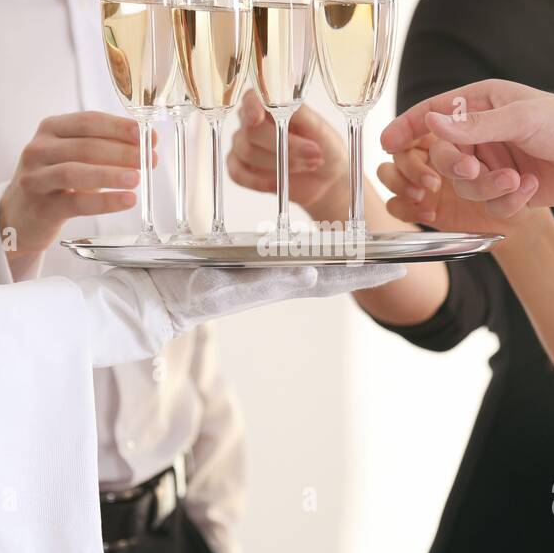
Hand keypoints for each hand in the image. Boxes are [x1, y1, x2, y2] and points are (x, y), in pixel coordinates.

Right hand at [0, 112, 154, 259]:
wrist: (20, 216)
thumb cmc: (56, 182)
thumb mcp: (76, 157)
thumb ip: (109, 147)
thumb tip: (150, 142)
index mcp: (51, 129)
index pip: (88, 121)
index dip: (119, 127)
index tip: (146, 135)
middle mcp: (39, 149)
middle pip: (84, 145)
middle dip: (121, 151)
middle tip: (149, 159)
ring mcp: (35, 177)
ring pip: (75, 172)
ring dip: (110, 173)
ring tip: (137, 178)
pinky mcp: (41, 207)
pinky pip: (76, 202)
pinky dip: (104, 201)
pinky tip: (127, 201)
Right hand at [149, 262, 405, 335]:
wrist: (152, 299)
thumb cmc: (184, 292)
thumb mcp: (226, 286)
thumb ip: (267, 281)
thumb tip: (312, 274)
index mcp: (277, 283)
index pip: (334, 278)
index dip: (367, 273)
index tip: (401, 267)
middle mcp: (276, 280)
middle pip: (332, 274)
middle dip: (365, 269)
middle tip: (398, 261)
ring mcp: (262, 276)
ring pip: (315, 268)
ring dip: (343, 263)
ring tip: (369, 256)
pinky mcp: (245, 269)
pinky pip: (289, 262)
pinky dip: (311, 257)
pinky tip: (316, 253)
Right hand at [228, 90, 345, 217]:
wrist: (326, 176)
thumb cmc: (323, 145)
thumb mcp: (318, 126)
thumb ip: (298, 112)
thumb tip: (285, 104)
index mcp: (268, 103)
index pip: (250, 99)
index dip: (251, 107)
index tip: (258, 118)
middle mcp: (250, 121)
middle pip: (250, 131)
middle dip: (283, 145)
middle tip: (313, 153)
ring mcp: (242, 145)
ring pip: (248, 153)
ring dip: (280, 163)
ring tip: (308, 164)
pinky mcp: (240, 169)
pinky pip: (238, 175)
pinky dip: (260, 181)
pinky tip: (278, 182)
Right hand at [380, 80, 553, 218]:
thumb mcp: (521, 118)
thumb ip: (473, 124)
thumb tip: (430, 121)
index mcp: (479, 104)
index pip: (430, 114)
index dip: (407, 128)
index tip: (386, 144)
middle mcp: (480, 134)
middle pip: (439, 156)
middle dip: (453, 168)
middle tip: (473, 169)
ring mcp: (492, 164)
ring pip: (462, 187)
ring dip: (488, 188)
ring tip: (517, 180)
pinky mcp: (505, 191)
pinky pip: (487, 206)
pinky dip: (507, 202)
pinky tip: (531, 189)